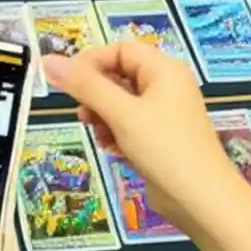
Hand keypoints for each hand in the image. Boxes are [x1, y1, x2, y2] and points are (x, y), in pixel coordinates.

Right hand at [41, 42, 238, 225]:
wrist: (202, 201)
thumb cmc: (165, 149)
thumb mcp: (121, 114)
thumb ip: (85, 86)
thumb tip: (49, 61)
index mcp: (164, 70)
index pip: (119, 50)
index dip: (91, 62)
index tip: (68, 84)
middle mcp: (166, 86)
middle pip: (118, 75)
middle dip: (96, 94)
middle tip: (83, 114)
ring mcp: (164, 113)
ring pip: (120, 103)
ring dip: (103, 117)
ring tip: (100, 135)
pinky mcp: (160, 138)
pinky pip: (128, 124)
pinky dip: (115, 133)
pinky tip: (113, 149)